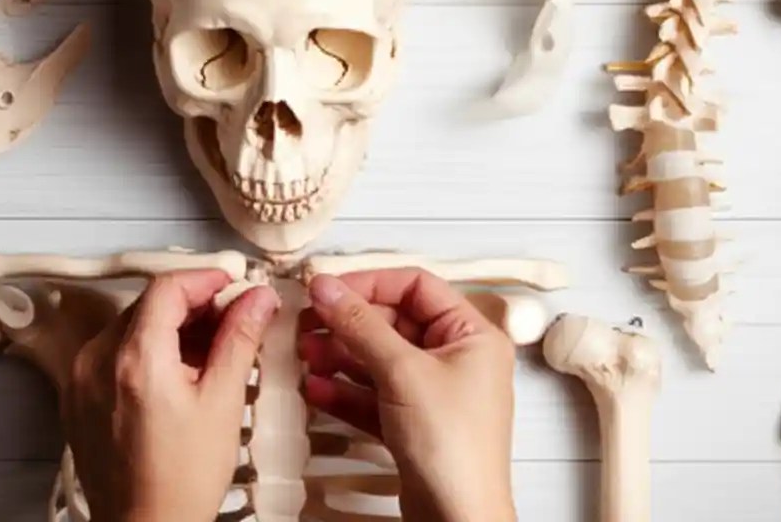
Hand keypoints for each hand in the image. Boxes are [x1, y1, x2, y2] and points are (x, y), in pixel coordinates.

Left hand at [67, 270, 280, 521]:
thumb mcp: (223, 402)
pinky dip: (144, 352)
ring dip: (169, 329)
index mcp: (136, 358)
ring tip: (206, 355)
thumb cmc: (181, 480)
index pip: (167, 288)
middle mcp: (98, 362)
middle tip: (230, 320)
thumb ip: (239, 340)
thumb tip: (256, 300)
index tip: (231, 286)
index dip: (205, 280)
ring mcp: (81, 380)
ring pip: (129, 328)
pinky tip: (175, 376)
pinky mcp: (76, 397)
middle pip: (147, 306)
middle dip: (192, 306)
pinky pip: (111, 355)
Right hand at [299, 270, 516, 521]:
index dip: (370, 283)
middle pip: (392, 323)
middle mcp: (457, 360)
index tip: (330, 288)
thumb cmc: (458, 452)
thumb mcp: (402, 373)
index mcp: (473, 335)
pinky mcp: (414, 424)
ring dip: (339, 355)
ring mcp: (434, 394)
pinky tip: (317, 388)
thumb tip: (330, 289)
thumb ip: (361, 325)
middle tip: (309, 321)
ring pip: (378, 360)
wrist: (457, 518)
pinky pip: (373, 395)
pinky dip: (344, 391)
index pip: (417, 287)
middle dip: (347, 323)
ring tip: (307, 353)